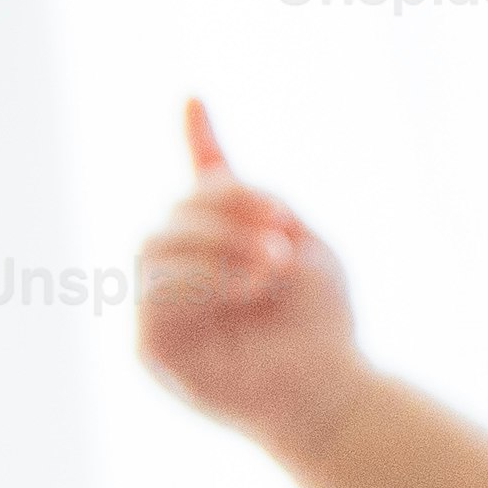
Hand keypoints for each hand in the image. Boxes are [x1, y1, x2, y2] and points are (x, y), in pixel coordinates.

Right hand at [135, 97, 368, 444]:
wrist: (334, 392)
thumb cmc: (321, 323)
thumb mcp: (302, 245)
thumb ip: (254, 195)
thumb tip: (190, 104)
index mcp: (220, 244)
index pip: (199, 186)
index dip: (195, 138)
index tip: (194, 95)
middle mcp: (182, 272)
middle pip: (172, 211)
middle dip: (226, 207)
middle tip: (281, 228)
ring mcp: (160, 309)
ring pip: (154, 246)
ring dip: (217, 242)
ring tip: (271, 262)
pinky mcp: (152, 347)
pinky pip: (153, 295)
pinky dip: (202, 279)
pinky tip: (246, 288)